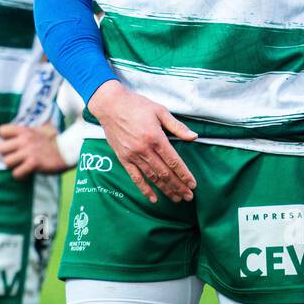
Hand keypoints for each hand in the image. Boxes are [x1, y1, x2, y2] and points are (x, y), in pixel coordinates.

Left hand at [0, 123, 69, 178]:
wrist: (68, 150)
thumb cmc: (53, 141)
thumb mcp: (40, 129)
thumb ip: (28, 130)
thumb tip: (21, 129)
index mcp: (24, 130)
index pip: (2, 130)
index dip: (4, 138)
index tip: (11, 144)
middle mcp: (24, 140)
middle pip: (0, 148)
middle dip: (6, 154)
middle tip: (15, 157)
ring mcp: (29, 152)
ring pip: (6, 162)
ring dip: (12, 166)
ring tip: (20, 166)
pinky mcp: (34, 163)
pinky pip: (16, 173)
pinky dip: (20, 176)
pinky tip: (26, 173)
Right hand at [87, 81, 196, 202]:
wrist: (110, 105)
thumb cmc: (136, 105)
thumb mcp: (160, 111)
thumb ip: (177, 126)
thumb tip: (194, 136)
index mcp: (155, 137)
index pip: (173, 161)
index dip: (184, 174)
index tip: (193, 184)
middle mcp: (144, 149)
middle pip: (165, 173)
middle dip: (178, 186)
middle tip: (188, 196)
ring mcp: (133, 156)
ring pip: (152, 177)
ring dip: (165, 189)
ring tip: (176, 198)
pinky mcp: (123, 159)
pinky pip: (135, 177)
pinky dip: (145, 189)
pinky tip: (153, 198)